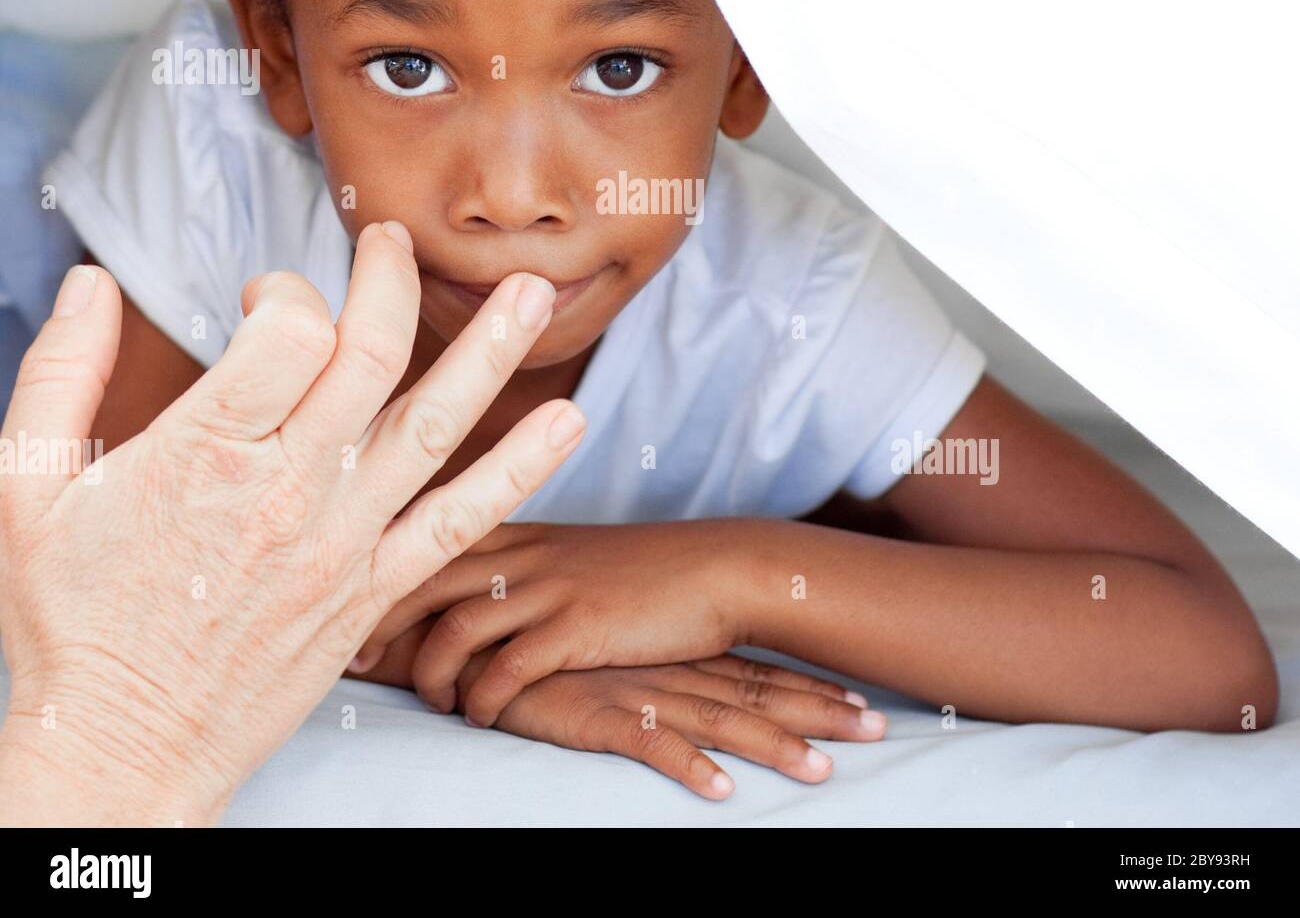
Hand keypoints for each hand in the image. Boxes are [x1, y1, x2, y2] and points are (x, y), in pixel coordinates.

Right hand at [0, 225, 584, 824]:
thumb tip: (85, 283)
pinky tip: (567, 423)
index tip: (266, 300)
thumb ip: (57, 377)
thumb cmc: (71, 621)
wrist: (121, 751)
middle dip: (389, 280)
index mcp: (203, 455)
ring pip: (434, 424)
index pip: (288, 335)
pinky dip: (519, 470)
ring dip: (492, 352)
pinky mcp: (373, 590)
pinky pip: (461, 522)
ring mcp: (341, 542)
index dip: (285, 292)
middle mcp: (286, 490)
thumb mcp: (26, 491)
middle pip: (369, 356)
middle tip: (390, 240)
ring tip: (534, 291)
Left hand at [349, 519, 761, 725]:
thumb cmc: (645, 569)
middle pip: (424, 573)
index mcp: (521, 530)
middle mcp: (526, 550)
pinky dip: (483, 698)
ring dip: (432, 672)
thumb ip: (522, 562)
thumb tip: (478, 592)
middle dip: (378, 618)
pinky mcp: (579, 626)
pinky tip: (480, 716)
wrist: (715, 569)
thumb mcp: (574, 553)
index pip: (429, 536)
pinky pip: (507, 668)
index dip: (378, 569)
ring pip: (457, 626)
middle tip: (354, 661)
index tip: (342, 600)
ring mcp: (551, 586)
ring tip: (432, 700)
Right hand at [456, 648, 886, 799]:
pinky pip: (648, 743)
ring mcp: (635, 687)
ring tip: (822, 773)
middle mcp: (666, 666)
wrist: (482, 628)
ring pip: (717, 718)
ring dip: (772, 744)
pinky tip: (720, 790)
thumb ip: (650, 653)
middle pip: (754, 691)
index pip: (754, 667)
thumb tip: (686, 669)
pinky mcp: (595, 712)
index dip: (808, 683)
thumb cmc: (547, 638)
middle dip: (818, 711)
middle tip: (877, 729)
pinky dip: (686, 765)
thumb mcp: (609, 643)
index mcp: (672, 650)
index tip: (860, 697)